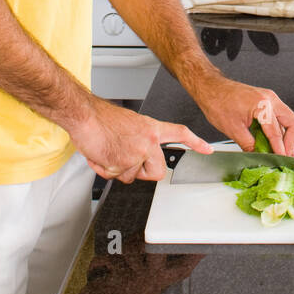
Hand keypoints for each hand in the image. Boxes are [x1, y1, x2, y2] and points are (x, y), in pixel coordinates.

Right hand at [68, 98, 212, 181]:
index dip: (195, 142)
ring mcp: (136, 154)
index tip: (207, 149)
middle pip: (158, 172)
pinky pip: (116, 177)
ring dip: (119, 169)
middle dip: (143, 172)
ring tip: (110, 150)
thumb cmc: (102, 119)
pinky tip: (102, 154)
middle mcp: (147, 142)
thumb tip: (139, 156)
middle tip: (128, 160)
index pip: (179, 133)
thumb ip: (140, 140)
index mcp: (151, 129)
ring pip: (132, 177)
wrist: (85, 116)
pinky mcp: (122, 165)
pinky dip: (106, 169)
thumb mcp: (129, 124)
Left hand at [193, 72, 293, 155]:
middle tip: (286, 155)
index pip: (276, 132)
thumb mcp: (233, 130)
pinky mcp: (266, 99)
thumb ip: (249, 145)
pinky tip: (274, 139)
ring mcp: (269, 97)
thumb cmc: (218, 102)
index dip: (279, 149)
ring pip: (288, 118)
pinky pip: (280, 115)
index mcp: (263, 105)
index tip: (281, 159)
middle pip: (292, 122)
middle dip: (291, 141)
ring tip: (282, 150)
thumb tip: (258, 156)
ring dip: (287, 135)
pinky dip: (279, 128)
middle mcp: (270, 98)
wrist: (210, 88)